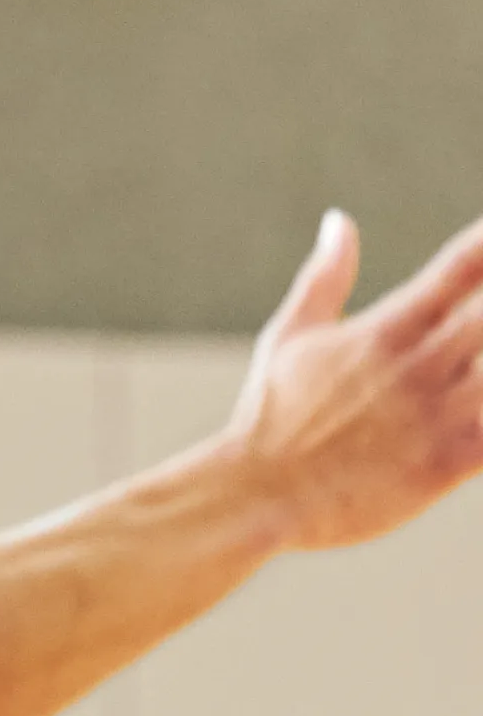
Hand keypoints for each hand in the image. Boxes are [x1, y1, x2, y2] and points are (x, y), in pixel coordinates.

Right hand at [224, 208, 482, 551]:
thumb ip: (325, 276)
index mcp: (388, 328)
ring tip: (480, 363)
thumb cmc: (268, 416)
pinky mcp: (448, 463)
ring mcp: (438, 415)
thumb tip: (339, 221)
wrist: (256, 494)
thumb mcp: (289, 335)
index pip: (463, 266)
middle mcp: (420, 364)